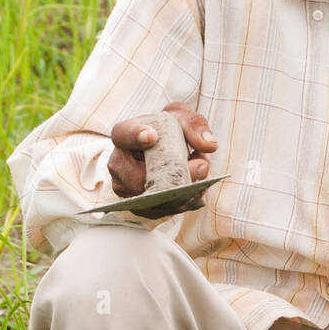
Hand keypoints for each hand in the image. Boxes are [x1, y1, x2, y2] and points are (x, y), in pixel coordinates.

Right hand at [107, 102, 218, 218]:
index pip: (124, 134)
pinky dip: (179, 204)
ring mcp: (124, 186)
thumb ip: (196, 126)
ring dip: (180, 193)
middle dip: (173, 176)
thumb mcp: (183, 119)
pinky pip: (157, 211)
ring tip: (202, 181)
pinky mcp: (137, 204)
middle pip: (139, 177)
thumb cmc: (171, 131)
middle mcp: (118, 162)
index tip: (151, 136)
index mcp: (125, 134)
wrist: (168, 149)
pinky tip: (195, 194)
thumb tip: (209, 145)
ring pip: (150, 198)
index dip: (136, 136)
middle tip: (201, 167)